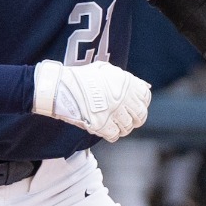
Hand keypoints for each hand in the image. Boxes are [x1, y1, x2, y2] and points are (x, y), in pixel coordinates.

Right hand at [33, 59, 151, 142]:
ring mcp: (112, 112)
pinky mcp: (101, 124)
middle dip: (135, 119)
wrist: (60, 86)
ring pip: (127, 127)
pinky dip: (112, 135)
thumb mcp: (106, 70)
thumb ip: (125, 78)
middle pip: (140, 115)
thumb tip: (145, 86)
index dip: (142, 103)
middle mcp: (121, 97)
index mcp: (125, 82)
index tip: (135, 107)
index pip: (145, 97)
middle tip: (127, 120)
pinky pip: (114, 135)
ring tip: (114, 124)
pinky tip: (106, 130)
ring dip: (122, 127)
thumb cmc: (81, 77)